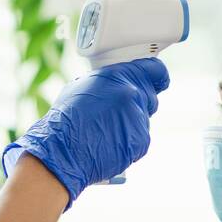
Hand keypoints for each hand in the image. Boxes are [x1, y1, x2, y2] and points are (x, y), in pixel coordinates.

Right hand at [2, 57, 169, 207]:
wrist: (62, 150)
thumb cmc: (65, 119)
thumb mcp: (81, 88)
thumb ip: (107, 84)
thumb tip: (114, 87)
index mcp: (118, 75)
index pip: (155, 70)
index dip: (157, 77)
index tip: (158, 81)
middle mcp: (132, 93)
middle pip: (150, 98)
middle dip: (138, 105)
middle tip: (118, 115)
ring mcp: (138, 118)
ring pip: (143, 121)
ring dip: (129, 126)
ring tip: (105, 133)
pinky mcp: (140, 140)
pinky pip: (139, 140)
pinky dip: (127, 143)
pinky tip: (108, 145)